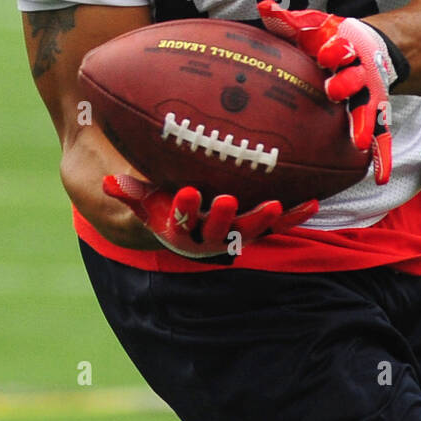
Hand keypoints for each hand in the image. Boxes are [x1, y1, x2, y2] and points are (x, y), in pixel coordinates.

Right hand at [102, 174, 318, 258]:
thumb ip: (127, 191)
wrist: (186, 218)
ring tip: (275, 205)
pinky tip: (313, 203)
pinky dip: (295, 216)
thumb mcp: (142, 198)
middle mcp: (210, 236)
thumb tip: (107, 183)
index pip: (181, 222)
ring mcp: (236, 232)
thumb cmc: (161, 201)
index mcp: (181, 229)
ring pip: (250, 231)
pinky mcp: (258, 225)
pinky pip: (279, 225)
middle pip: (218, 231)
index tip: (186, 193)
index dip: (184, 210)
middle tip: (228, 200)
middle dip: (224, 217)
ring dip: (264, 219)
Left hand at [257, 1, 397, 184]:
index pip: (339, 48)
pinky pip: (379, 136)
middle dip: (347, 84)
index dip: (335, 50)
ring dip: (365, 125)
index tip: (327, 53)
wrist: (371, 49)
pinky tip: (381, 176)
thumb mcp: (311, 27)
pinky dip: (382, 155)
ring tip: (362, 143)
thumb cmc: (329, 40)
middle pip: (355, 79)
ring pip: (368, 110)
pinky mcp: (372, 114)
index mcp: (342, 51)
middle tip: (336, 91)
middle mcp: (358, 73)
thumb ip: (289, 20)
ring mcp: (368, 96)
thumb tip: (264, 7)